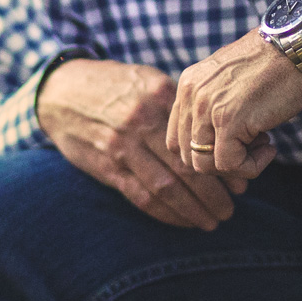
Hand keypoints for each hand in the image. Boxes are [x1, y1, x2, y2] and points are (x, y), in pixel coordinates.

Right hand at [38, 58, 240, 229]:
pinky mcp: (106, 167)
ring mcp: (121, 147)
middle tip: (231, 209)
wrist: (61, 92)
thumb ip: (177, 105)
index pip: (199, 139)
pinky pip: (141, 197)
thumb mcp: (147, 80)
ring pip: (167, 188)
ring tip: (213, 221)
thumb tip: (217, 133)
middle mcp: (141, 122)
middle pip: (187, 168)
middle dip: (214, 195)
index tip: (240, 183)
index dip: (223, 167)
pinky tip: (184, 221)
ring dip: (194, 210)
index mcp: (158, 97)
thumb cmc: (113, 85)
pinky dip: (166, 214)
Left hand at [167, 31, 301, 182]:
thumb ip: (214, 105)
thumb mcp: (230, 81)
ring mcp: (207, 108)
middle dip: (220, 160)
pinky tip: (270, 148)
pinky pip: (229, 164)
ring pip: (205, 164)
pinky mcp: (228, 121)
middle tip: (251, 145)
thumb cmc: (273, 66)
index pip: (176, 139)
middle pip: (188, 154)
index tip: (233, 144)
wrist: (297, 49)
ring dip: (236, 164)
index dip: (204, 151)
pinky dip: (251, 166)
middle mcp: (191, 96)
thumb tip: (215, 145)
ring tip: (262, 144)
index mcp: (188, 86)